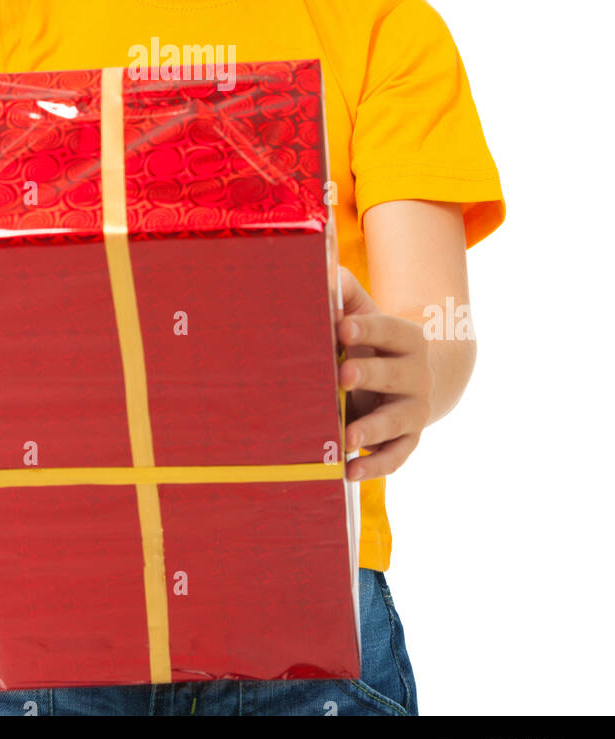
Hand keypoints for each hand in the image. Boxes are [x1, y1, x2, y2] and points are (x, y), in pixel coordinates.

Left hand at [336, 266, 433, 481]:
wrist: (417, 377)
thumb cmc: (375, 341)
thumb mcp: (366, 313)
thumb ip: (346, 292)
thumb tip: (320, 266)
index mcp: (407, 338)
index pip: (390, 330)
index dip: (369, 328)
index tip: (343, 327)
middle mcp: (417, 375)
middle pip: (394, 374)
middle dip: (369, 375)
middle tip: (342, 375)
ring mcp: (416, 410)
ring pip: (397, 420)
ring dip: (372, 429)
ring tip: (345, 438)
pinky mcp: (409, 440)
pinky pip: (397, 456)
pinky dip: (375, 466)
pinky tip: (349, 472)